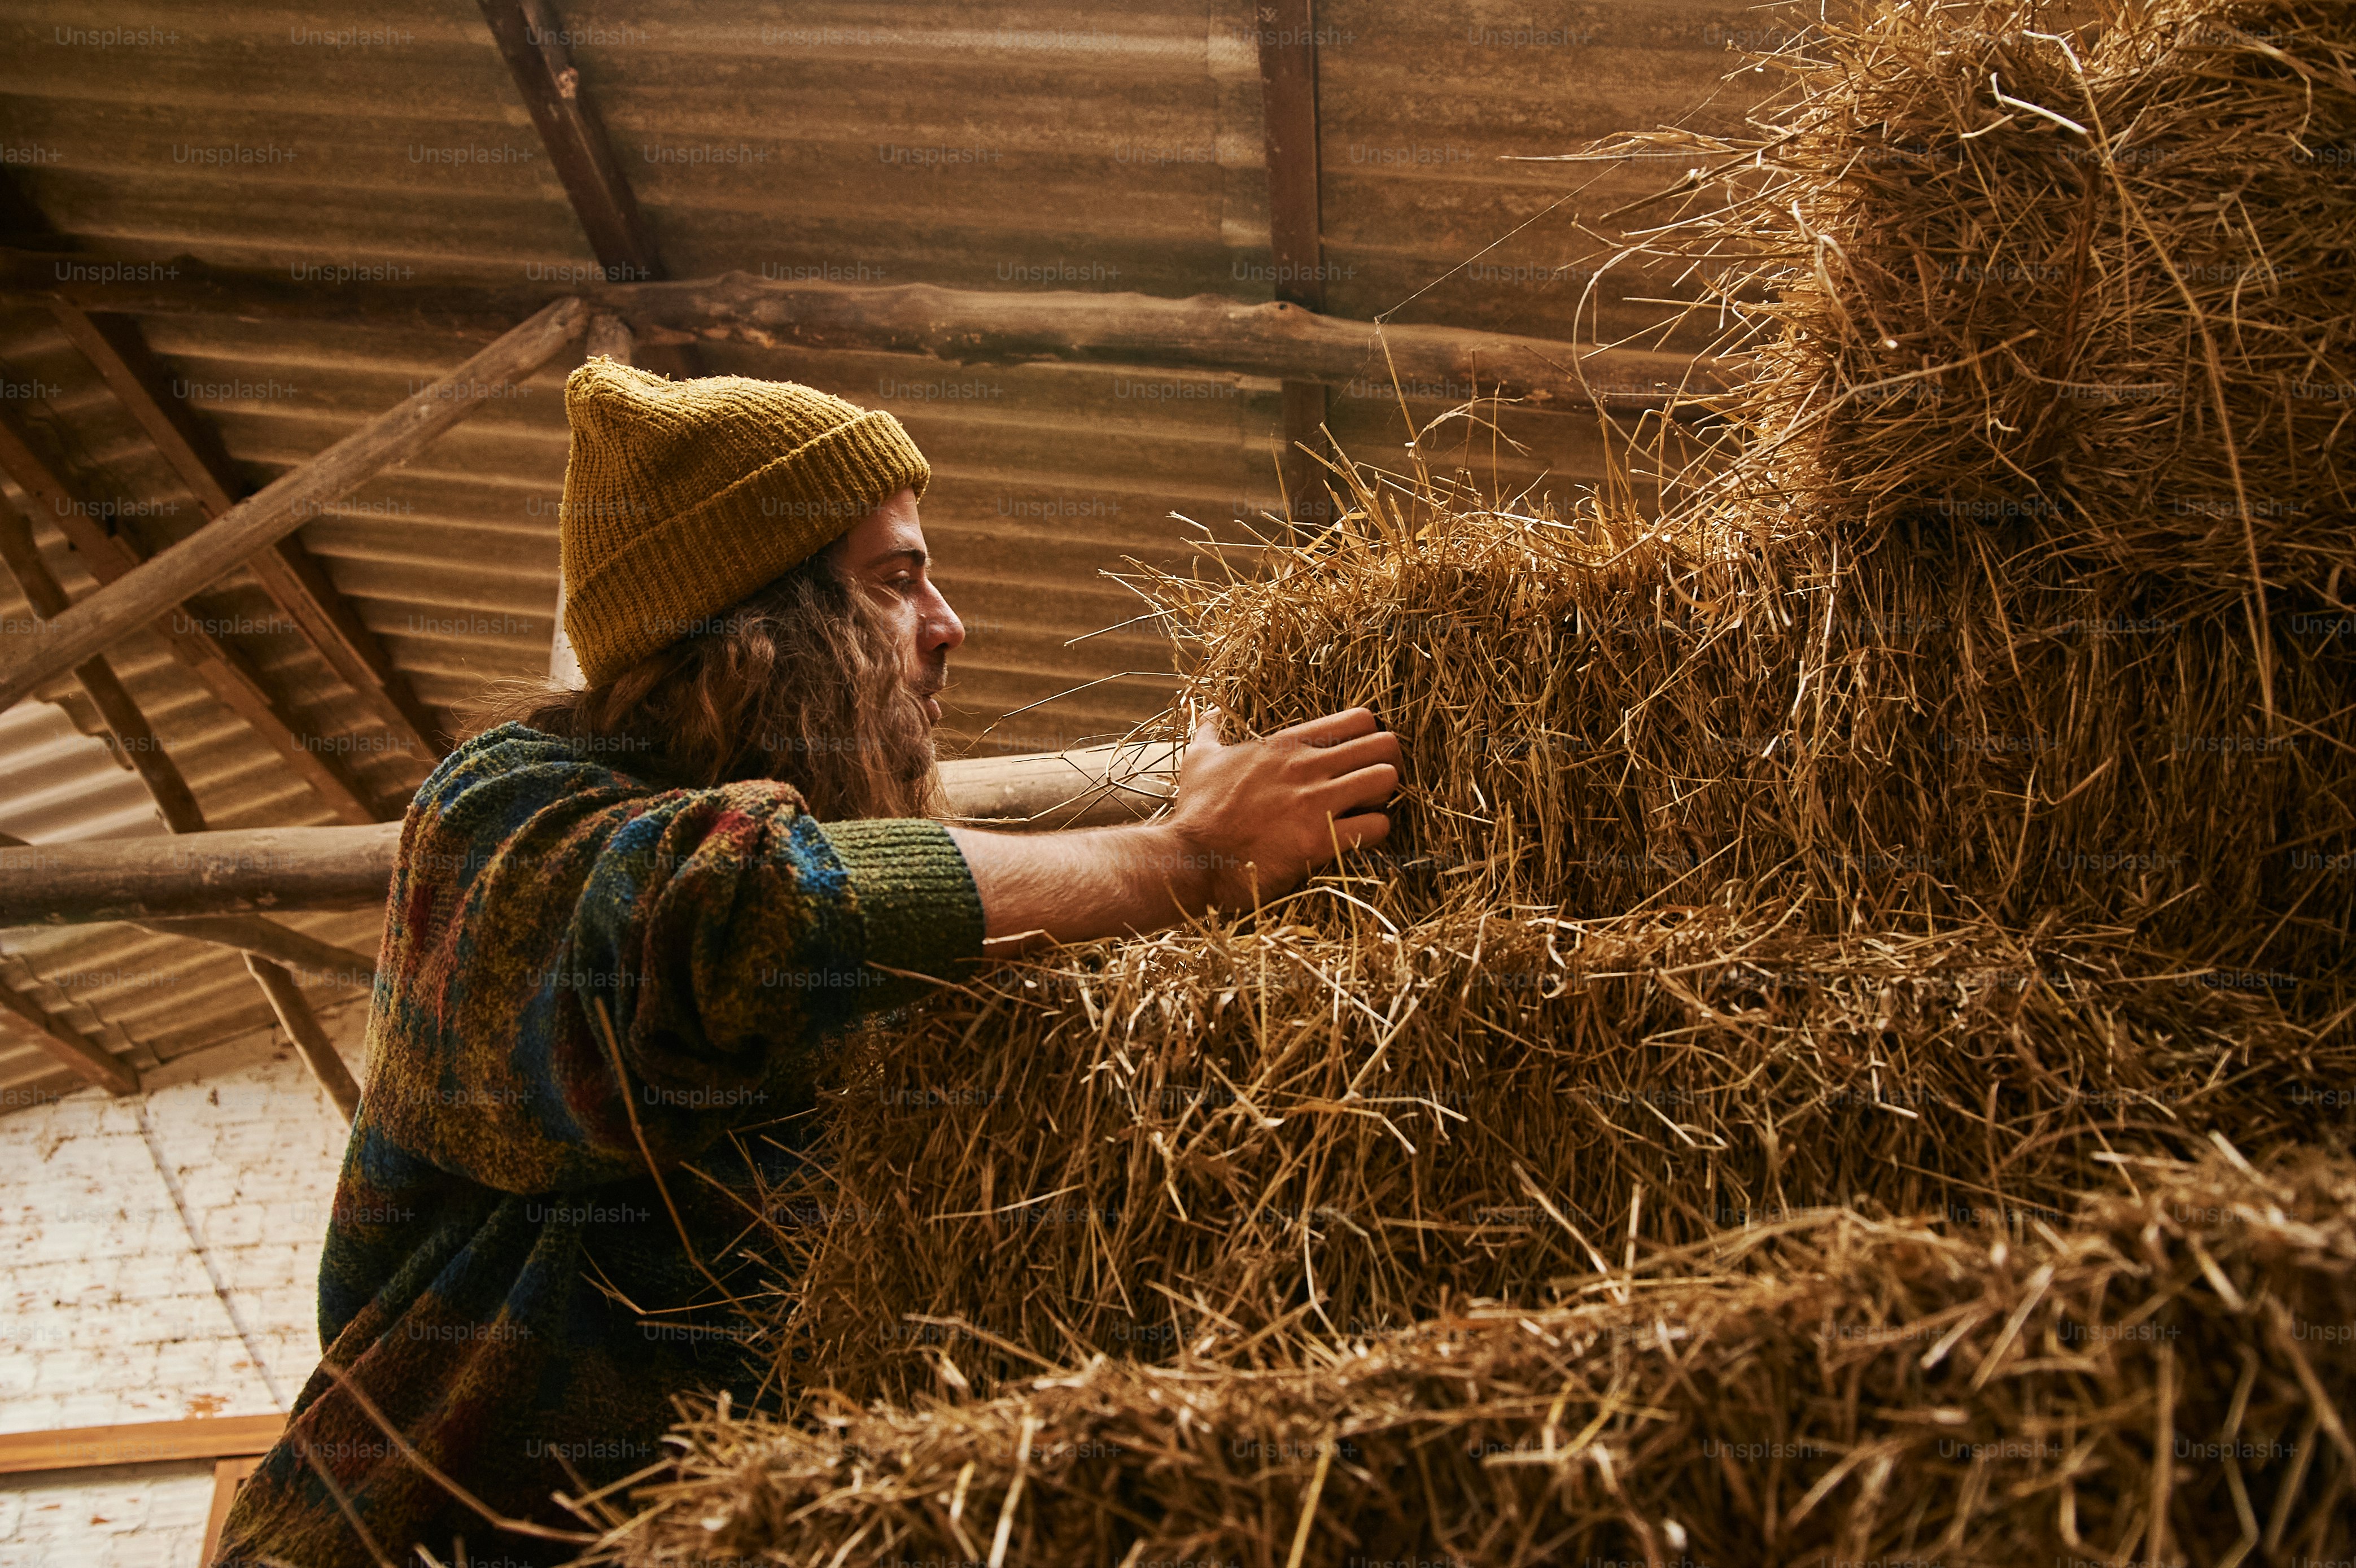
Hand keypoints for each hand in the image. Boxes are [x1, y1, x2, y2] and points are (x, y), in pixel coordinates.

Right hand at [1166, 707, 1401, 907]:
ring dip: (1384, 796)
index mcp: (1285, 744)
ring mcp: (1316, 803)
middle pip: (1384, 744)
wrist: (1189, 858)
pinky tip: (1358, 838)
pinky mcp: (1320, 841)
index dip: (1369, 735)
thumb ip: (1210, 730)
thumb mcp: (1199, 759)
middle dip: (1387, 763)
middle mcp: (1307, 766)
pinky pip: (1377, 827)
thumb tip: (1210, 712)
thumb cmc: (1196, 810)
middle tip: (1375, 783)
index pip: (1357, 718)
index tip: (1359, 755)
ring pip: (1387, 780)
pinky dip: (1376, 832)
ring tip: (1367, 810)